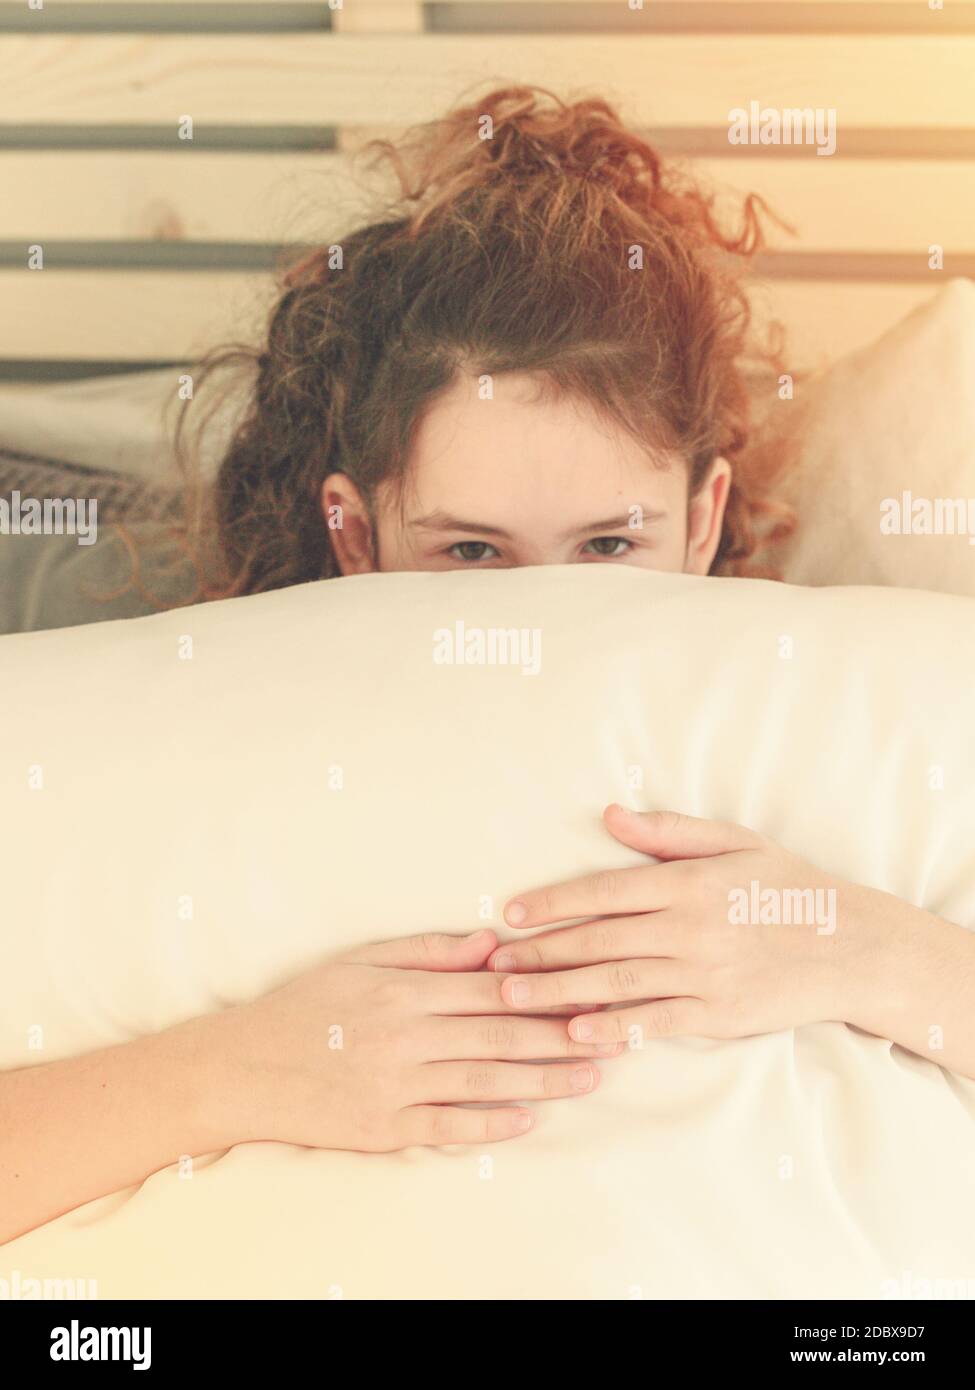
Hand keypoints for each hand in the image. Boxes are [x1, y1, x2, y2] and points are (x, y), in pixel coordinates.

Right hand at [212, 929, 619, 1151]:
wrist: (241, 1068)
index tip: (589, 987)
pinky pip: (448, 1126)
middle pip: (500, 1035)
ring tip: (591, 1076)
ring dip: (544, 1079)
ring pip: (485, 1080)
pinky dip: (491, 1124)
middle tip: (615, 1033)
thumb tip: (493, 940)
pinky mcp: (384, 1128)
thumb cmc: (303, 1005)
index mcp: (405, 990)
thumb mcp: (361, 961)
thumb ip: (429, 951)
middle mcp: (406, 1036)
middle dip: (562, 1034)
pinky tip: (529, 1119)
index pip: (490, 989)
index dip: (545, 989)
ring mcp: (396, 1085)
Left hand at [486, 806, 883, 1045]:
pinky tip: (574, 1033)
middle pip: (597, 939)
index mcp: (685, 882)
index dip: (552, 902)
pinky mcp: (715, 1014)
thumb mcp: (733, 842)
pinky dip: (611, 1028)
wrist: (849, 944)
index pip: (602, 891)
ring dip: (557, 991)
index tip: (510, 911)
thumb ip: (668, 831)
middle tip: (492, 964)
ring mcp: (700, 974)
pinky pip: (652, 1022)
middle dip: (538, 951)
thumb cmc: (786, 886)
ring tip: (511, 998)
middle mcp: (686, 927)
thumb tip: (610, 814)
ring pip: (614, 982)